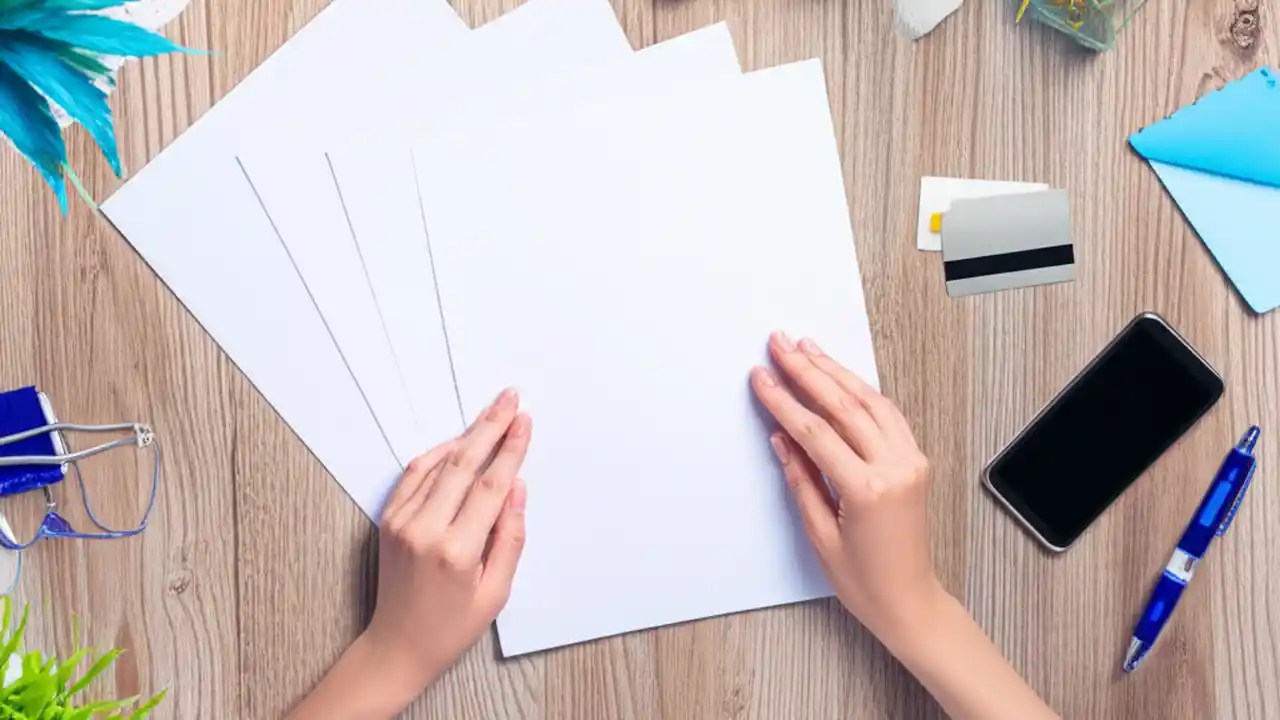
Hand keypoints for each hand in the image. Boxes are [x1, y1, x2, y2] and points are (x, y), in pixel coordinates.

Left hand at [291, 389, 531, 718]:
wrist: (397, 646)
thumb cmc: (451, 627)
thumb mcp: (496, 592)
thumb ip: (510, 537)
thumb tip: (517, 487)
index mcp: (457, 551)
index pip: (491, 486)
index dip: (511, 449)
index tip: (525, 422)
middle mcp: (425, 530)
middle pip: (464, 463)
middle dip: (490, 426)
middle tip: (510, 399)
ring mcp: (401, 522)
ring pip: (438, 463)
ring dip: (466, 436)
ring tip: (491, 414)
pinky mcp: (388, 519)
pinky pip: (414, 474)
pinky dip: (437, 454)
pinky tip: (458, 443)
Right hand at [750, 332, 941, 640]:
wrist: (910, 600)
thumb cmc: (865, 580)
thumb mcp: (821, 534)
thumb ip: (802, 479)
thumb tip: (783, 437)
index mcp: (868, 489)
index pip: (816, 432)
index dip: (785, 401)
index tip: (762, 377)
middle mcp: (895, 467)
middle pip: (844, 405)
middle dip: (807, 370)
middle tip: (780, 344)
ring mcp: (910, 461)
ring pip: (870, 401)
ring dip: (836, 371)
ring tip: (807, 348)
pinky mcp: (916, 461)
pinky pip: (888, 414)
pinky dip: (863, 391)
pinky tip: (842, 376)